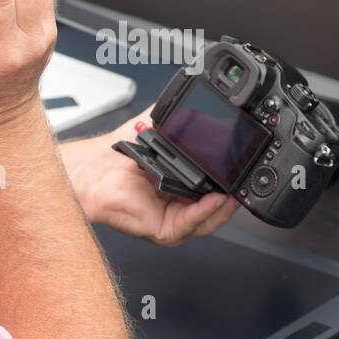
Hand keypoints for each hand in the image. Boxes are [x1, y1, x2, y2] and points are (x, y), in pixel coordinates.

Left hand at [65, 109, 240, 246]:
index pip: (215, 188)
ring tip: (234, 191)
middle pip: (219, 208)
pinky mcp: (164, 230)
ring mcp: (174, 220)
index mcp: (183, 185)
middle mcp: (180, 206)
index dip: (231, 180)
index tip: (243, 167)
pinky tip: (215, 199)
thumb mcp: (162, 131)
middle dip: (235, 197)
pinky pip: (191, 223)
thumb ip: (185, 122)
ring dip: (226, 207)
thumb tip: (208, 108)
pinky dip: (206, 212)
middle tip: (245, 181)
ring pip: (210, 220)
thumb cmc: (120, 156)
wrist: (94, 169)